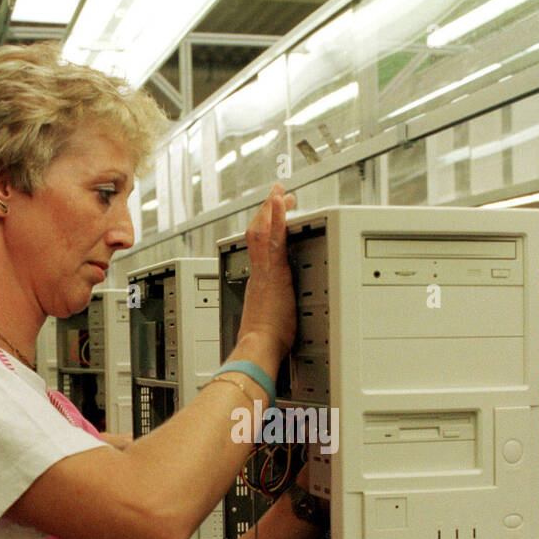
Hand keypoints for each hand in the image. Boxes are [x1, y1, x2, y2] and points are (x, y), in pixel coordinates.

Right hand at [236, 182, 296, 366]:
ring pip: (262, 231)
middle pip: (256, 234)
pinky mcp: (274, 273)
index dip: (264, 231)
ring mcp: (265, 272)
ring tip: (280, 192)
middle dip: (266, 213)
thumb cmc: (265, 342)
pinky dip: (277, 217)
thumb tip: (275, 321)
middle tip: (277, 195)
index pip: (258, 249)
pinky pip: (274, 238)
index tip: (272, 220)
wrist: (258, 346)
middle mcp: (258, 274)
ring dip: (272, 208)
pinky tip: (282, 201)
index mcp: (258, 284)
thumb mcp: (269, 322)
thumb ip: (272, 314)